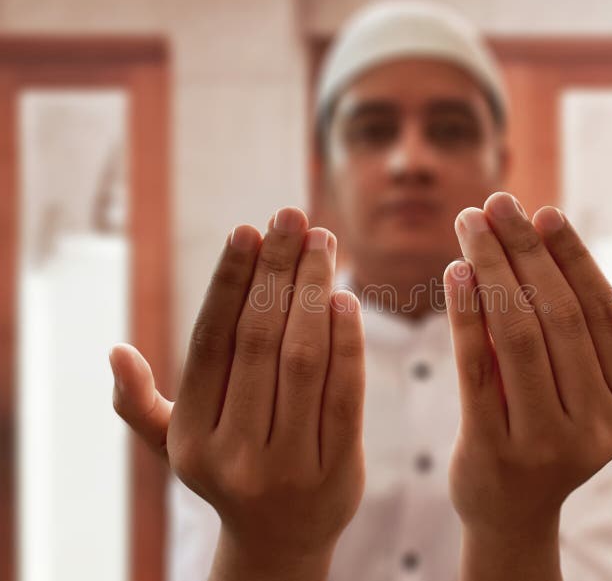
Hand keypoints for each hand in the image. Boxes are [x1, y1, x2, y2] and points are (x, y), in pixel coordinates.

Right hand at [109, 207, 365, 580]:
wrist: (281, 542)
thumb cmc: (228, 473)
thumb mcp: (176, 447)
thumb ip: (141, 406)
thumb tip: (116, 353)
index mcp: (190, 435)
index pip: (212, 342)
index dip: (230, 281)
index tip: (247, 230)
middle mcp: (235, 451)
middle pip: (259, 340)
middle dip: (277, 270)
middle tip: (291, 217)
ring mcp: (288, 464)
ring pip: (303, 358)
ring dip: (314, 290)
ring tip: (323, 242)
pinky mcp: (338, 471)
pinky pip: (345, 393)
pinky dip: (348, 340)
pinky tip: (347, 297)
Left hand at [444, 193, 611, 580]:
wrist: (511, 511)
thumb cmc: (557, 441)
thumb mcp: (609, 411)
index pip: (599, 313)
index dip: (571, 257)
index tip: (544, 212)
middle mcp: (596, 427)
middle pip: (557, 315)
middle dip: (524, 251)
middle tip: (497, 203)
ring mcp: (543, 441)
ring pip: (517, 335)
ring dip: (492, 269)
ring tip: (469, 223)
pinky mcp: (491, 448)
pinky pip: (476, 366)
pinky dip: (465, 312)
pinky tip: (454, 271)